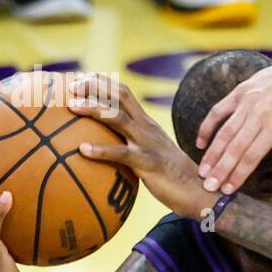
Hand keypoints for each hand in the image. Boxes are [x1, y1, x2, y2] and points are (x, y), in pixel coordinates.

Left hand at [68, 74, 217, 219]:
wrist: (200, 191)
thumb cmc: (173, 177)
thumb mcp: (152, 154)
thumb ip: (133, 146)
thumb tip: (108, 149)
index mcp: (146, 124)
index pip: (123, 93)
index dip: (101, 82)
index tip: (78, 79)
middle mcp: (147, 128)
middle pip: (119, 96)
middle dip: (94, 86)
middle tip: (70, 86)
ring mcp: (148, 144)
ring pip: (118, 118)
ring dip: (93, 109)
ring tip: (72, 106)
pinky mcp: (149, 163)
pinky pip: (122, 154)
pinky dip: (101, 151)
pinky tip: (82, 150)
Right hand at [195, 48, 271, 194]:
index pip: (251, 156)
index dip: (238, 174)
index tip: (227, 190)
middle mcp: (258, 114)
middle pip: (234, 147)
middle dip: (220, 169)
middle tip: (208, 186)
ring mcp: (247, 101)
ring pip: (224, 131)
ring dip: (212, 153)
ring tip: (202, 170)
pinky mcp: (240, 91)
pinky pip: (218, 110)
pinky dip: (208, 126)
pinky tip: (201, 143)